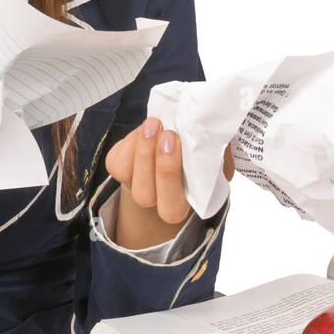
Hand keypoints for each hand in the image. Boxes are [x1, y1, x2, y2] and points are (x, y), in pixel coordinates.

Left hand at [105, 118, 234, 226]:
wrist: (172, 143)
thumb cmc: (197, 153)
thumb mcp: (216, 156)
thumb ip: (217, 152)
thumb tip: (214, 132)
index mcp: (181, 205)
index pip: (171, 208)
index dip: (170, 178)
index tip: (179, 145)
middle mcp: (153, 201)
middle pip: (145, 196)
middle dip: (155, 163)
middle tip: (167, 133)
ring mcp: (132, 184)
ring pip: (127, 176)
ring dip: (141, 149)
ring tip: (154, 124)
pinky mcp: (118, 167)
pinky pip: (117, 161)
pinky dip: (128, 142)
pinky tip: (144, 129)